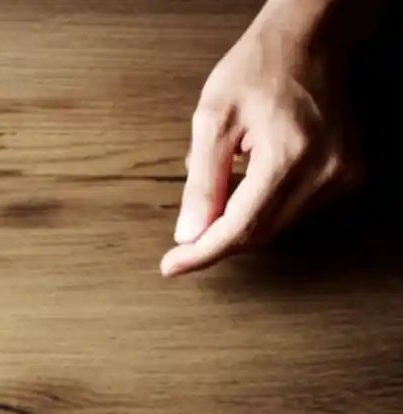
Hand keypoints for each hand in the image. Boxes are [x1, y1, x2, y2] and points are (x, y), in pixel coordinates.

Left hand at [163, 0, 361, 276]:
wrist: (308, 40)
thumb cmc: (258, 69)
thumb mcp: (212, 119)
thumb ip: (202, 182)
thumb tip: (189, 234)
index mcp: (292, 155)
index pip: (242, 226)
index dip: (203, 252)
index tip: (172, 266)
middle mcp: (327, 170)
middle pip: (261, 232)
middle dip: (217, 240)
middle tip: (182, 243)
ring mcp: (344, 173)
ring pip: (277, 224)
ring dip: (240, 221)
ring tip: (218, 189)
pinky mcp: (349, 173)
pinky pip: (295, 208)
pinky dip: (263, 207)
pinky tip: (247, 182)